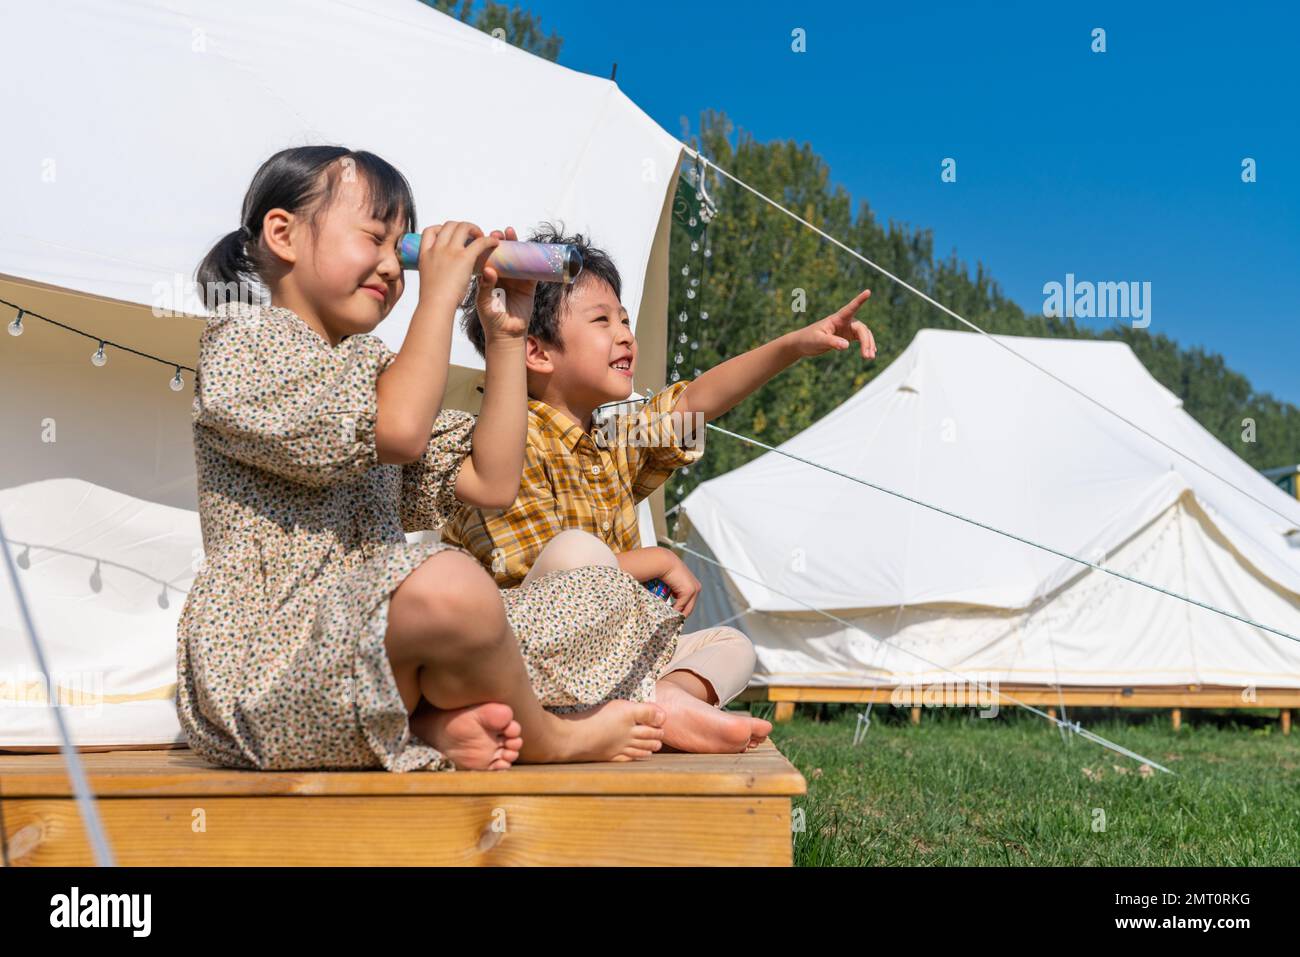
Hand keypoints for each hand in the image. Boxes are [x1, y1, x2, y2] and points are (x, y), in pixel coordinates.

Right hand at [416, 220, 499, 308]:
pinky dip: (489, 240)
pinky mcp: (464, 258)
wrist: (435, 305)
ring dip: (474, 229)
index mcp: (425, 254)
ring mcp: (450, 251)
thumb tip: (440, 274)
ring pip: (463, 227)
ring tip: (481, 237)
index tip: (450, 236)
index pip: (429, 231)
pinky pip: (480, 242)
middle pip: (449, 225)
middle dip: (462, 226)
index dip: (441, 229)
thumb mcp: (427, 279)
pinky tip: (494, 243)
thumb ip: (433, 271)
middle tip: (471, 236)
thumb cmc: (432, 299)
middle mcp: (437, 248)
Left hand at [476, 226, 536, 342]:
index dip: (488, 245)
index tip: (486, 237)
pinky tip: (535, 249)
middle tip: (501, 233)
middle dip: (503, 241)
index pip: (488, 257)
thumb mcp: (484, 302)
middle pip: (504, 254)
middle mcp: (503, 275)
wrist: (506, 334)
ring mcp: (516, 279)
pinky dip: (535, 260)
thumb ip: (485, 287)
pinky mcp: (529, 286)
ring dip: (517, 246)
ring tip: (512, 234)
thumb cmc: (491, 319)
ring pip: (518, 258)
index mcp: (488, 277)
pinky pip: (534, 270)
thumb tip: (488, 270)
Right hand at [658, 549, 700, 616]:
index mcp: (693, 586)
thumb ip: (673, 595)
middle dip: (679, 616)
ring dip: (676, 616)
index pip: (688, 604)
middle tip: (669, 624)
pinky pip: (680, 606)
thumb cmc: (664, 572)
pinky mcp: (689, 591)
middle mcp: (696, 588)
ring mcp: (694, 589)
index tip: (671, 619)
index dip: (680, 612)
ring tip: (667, 622)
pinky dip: (673, 612)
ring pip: (685, 609)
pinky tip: (665, 614)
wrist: (663, 562)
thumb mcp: (671, 585)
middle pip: (689, 609)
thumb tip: (669, 609)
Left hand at [789, 289, 875, 358]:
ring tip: (870, 357)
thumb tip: (847, 345)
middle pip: (861, 329)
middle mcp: (844, 322)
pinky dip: (866, 345)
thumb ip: (832, 342)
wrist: (802, 344)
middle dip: (866, 341)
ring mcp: (846, 329)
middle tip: (868, 356)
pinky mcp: (846, 336)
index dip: (860, 300)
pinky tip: (872, 352)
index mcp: (837, 319)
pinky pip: (860, 339)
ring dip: (868, 345)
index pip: (851, 308)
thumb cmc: (808, 339)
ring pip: (863, 334)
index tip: (868, 291)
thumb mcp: (819, 340)